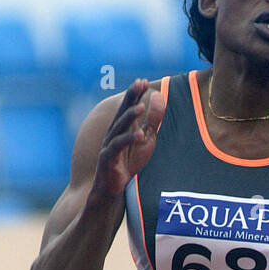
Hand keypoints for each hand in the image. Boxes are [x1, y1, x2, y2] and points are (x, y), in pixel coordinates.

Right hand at [90, 78, 164, 199]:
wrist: (112, 188)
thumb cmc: (129, 162)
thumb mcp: (146, 140)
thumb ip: (153, 121)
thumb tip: (160, 97)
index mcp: (122, 126)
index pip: (129, 106)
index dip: (135, 94)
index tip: (143, 81)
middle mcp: (114, 132)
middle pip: (123, 111)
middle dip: (131, 97)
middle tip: (139, 83)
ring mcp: (110, 144)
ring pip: (120, 127)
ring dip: (130, 116)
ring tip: (141, 107)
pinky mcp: (108, 158)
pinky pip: (119, 146)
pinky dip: (129, 140)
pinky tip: (140, 135)